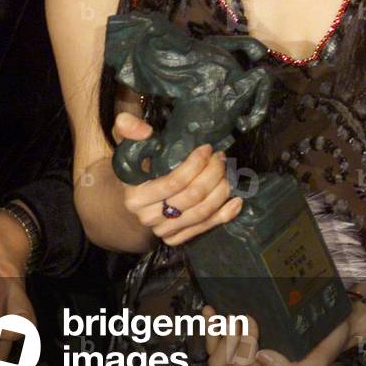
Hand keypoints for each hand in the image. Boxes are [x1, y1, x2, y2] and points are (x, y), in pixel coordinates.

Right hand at [113, 112, 241, 244]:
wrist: (131, 197)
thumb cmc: (135, 167)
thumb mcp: (128, 146)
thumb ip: (128, 130)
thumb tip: (140, 127)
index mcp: (135, 196)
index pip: (173, 182)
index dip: (195, 165)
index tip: (207, 148)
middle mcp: (148, 217)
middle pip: (192, 197)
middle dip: (212, 174)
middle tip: (221, 158)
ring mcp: (163, 231)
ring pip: (201, 212)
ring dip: (220, 191)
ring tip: (228, 172)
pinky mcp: (176, 238)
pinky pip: (205, 227)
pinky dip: (224, 214)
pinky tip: (236, 201)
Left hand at [202, 305, 350, 365]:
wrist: (333, 326)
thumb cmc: (324, 342)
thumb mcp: (317, 360)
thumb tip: (264, 359)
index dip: (243, 344)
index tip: (253, 320)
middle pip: (223, 364)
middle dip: (229, 339)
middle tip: (242, 317)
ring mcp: (243, 355)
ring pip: (214, 355)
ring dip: (216, 333)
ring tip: (227, 313)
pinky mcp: (238, 339)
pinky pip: (214, 340)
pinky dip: (210, 326)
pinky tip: (211, 309)